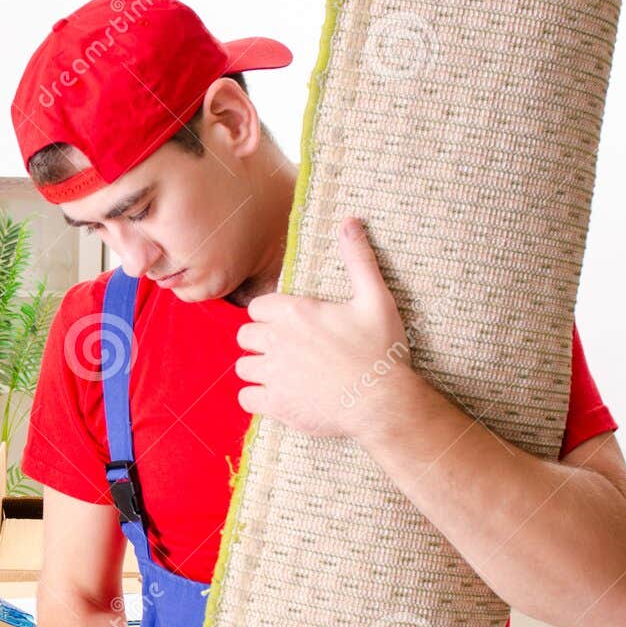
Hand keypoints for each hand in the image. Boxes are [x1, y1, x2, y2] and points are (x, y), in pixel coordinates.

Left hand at [234, 217, 417, 439]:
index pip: (256, 308)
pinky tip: (277, 397)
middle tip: (285, 350)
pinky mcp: (275, 404)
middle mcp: (277, 340)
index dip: (269, 316)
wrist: (382, 402)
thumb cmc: (380, 350)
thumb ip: (358, 259)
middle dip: (261, 342)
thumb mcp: (376, 299)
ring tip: (282, 374)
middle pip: (245, 336)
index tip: (288, 325)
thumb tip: (350, 222)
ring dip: (258, 370)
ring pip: (243, 367)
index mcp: (296, 312)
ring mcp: (273, 374)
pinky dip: (257, 398)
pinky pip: (245, 398)